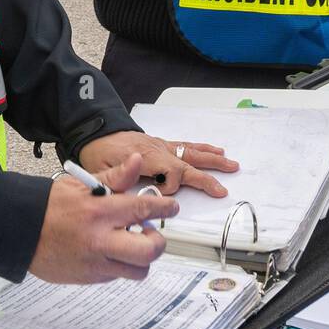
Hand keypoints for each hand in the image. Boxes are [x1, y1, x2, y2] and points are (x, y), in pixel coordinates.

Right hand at [29, 154, 178, 283]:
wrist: (20, 230)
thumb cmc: (51, 205)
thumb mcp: (82, 183)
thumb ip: (114, 177)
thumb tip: (136, 161)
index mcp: (99, 211)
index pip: (142, 210)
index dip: (164, 208)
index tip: (172, 207)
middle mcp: (100, 239)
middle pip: (148, 251)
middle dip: (157, 242)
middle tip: (151, 233)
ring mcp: (95, 262)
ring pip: (137, 271)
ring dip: (141, 258)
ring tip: (132, 244)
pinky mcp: (89, 277)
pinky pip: (116, 275)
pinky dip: (120, 264)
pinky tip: (110, 250)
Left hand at [79, 130, 237, 197]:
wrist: (98, 132)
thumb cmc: (99, 152)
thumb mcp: (102, 167)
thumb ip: (121, 177)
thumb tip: (143, 185)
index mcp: (145, 156)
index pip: (169, 171)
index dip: (172, 186)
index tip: (165, 196)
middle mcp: (158, 150)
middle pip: (186, 164)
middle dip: (205, 178)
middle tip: (220, 190)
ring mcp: (163, 146)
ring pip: (192, 153)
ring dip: (213, 160)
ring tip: (231, 165)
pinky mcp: (164, 145)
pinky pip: (188, 147)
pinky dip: (204, 149)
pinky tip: (217, 151)